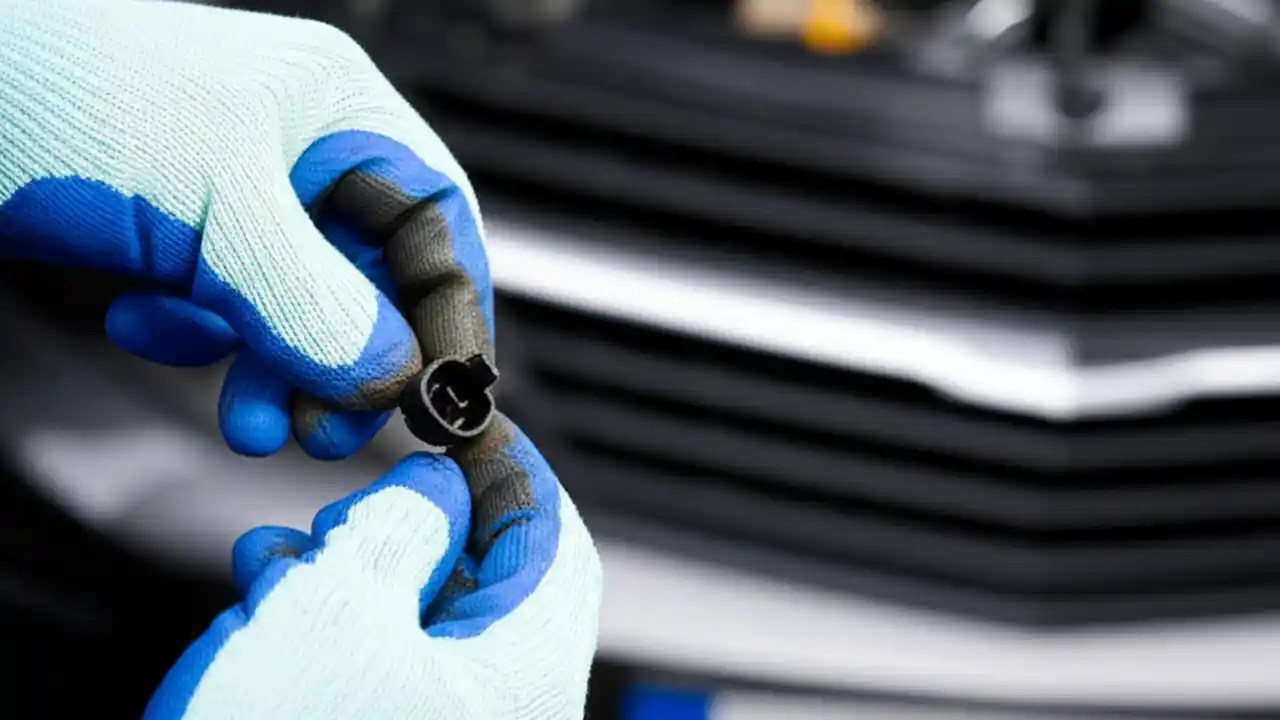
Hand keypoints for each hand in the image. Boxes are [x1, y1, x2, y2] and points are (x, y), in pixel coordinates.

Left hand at [0, 0, 491, 458]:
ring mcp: (233, 190)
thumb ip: (310, 300)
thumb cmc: (59, 90)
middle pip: (370, 276)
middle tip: (321, 430)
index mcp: (333, 109)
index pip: (435, 218)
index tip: (441, 396)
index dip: (448, 311)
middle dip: (348, 364)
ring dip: (273, 370)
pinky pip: (224, 303)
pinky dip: (199, 335)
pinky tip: (146, 327)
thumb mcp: (210, 203)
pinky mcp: (176, 228)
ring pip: (297, 304)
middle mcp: (296, 148)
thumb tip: (389, 381)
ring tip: (244, 419)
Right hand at [146, 415, 601, 718]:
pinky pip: (386, 669)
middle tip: (351, 507)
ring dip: (357, 573)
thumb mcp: (337, 612)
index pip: (553, 542)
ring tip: (285, 562)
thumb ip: (401, 529)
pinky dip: (338, 626)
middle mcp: (503, 713)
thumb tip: (437, 487)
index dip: (512, 469)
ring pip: (424, 622)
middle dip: (412, 528)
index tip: (464, 421)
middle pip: (488, 581)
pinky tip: (275, 606)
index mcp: (524, 678)